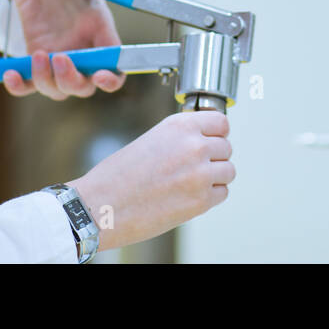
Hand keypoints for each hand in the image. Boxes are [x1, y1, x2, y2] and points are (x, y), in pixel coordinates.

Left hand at [2, 0, 126, 99]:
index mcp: (100, 26)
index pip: (116, 65)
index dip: (112, 77)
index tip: (99, 74)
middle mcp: (82, 45)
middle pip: (86, 84)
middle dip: (74, 80)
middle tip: (59, 57)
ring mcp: (57, 52)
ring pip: (58, 89)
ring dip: (48, 80)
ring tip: (37, 54)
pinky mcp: (33, 54)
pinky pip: (28, 83)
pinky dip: (20, 86)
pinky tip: (11, 72)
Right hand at [68, 111, 233, 251]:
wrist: (100, 206)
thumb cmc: (117, 175)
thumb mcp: (152, 139)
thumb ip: (180, 137)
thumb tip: (204, 140)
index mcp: (180, 126)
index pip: (221, 122)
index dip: (216, 132)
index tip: (211, 139)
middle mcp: (194, 146)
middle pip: (226, 147)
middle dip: (214, 157)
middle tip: (194, 167)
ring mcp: (200, 174)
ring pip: (228, 171)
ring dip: (215, 177)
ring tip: (191, 182)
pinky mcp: (201, 201)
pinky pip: (222, 193)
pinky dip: (210, 196)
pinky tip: (189, 196)